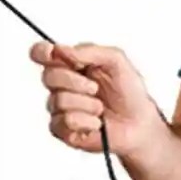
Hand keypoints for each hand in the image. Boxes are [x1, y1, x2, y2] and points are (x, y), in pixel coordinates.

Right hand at [28, 41, 164, 160]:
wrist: (139, 123)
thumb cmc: (128, 92)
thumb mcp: (116, 61)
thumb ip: (88, 51)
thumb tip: (61, 50)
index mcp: (70, 64)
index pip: (41, 53)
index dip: (41, 52)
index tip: (53, 53)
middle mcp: (61, 85)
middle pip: (48, 76)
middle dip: (75, 81)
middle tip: (95, 88)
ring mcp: (60, 108)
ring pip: (58, 101)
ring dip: (86, 104)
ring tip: (100, 108)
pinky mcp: (63, 130)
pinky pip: (66, 121)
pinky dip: (87, 121)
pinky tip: (97, 123)